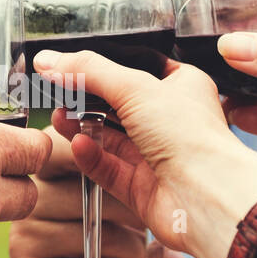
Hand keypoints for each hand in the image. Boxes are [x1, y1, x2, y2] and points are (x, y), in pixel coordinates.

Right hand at [0, 128, 184, 257]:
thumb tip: (162, 157)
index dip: (98, 153)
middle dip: (134, 215)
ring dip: (139, 253)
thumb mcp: (113, 204)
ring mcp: (26, 238)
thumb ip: (124, 174)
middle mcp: (31, 201)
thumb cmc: (104, 242)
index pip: (65, 148)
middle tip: (162, 229)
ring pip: (95, 239)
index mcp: (46, 170)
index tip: (132, 170)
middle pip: (89, 196)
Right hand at [35, 49, 256, 257]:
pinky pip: (109, 168)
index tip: (69, 64)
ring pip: (109, 137)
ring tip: (58, 117)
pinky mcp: (142, 187)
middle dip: (85, 99)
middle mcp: (169, 121)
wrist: (207, 197)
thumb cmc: (192, 137)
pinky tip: (78, 144)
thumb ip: (88, 71)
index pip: (136, 69)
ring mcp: (155, 156)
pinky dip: (91, 156)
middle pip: (117, 104)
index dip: (103, 66)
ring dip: (82, 126)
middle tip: (56, 91)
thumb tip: (49, 60)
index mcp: (181, 87)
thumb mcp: (135, 87)